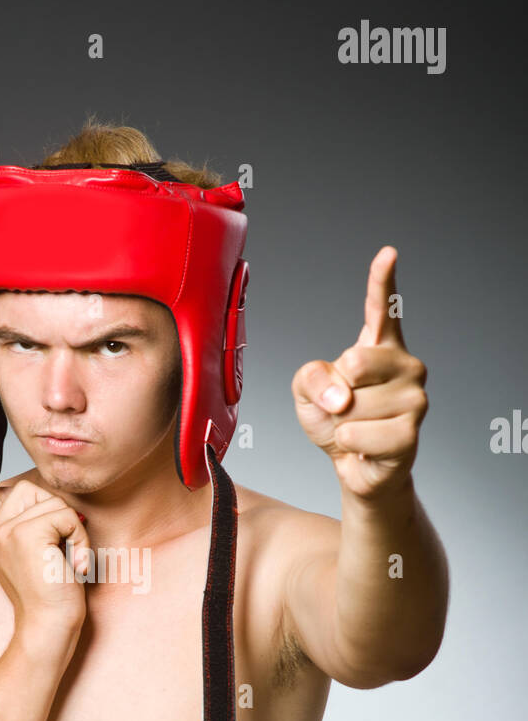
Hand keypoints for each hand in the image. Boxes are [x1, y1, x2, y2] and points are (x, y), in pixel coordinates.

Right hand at [0, 479, 91, 635]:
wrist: (48, 625)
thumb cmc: (49, 597)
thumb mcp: (29, 557)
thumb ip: (26, 528)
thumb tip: (50, 501)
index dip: (25, 502)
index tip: (43, 532)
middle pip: (28, 489)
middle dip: (52, 510)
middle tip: (60, 545)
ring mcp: (7, 531)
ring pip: (52, 501)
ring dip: (72, 528)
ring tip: (70, 557)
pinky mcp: (27, 534)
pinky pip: (67, 515)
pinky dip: (80, 538)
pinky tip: (76, 564)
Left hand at [291, 246, 428, 498]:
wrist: (352, 466)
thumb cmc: (335, 421)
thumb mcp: (305, 391)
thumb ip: (311, 377)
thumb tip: (343, 397)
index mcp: (380, 347)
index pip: (382, 307)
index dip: (382, 280)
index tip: (387, 254)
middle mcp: (406, 366)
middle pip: (356, 362)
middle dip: (335, 390)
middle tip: (344, 406)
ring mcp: (415, 399)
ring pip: (355, 403)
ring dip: (340, 422)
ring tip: (355, 428)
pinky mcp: (412, 433)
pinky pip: (361, 433)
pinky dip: (350, 442)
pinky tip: (363, 445)